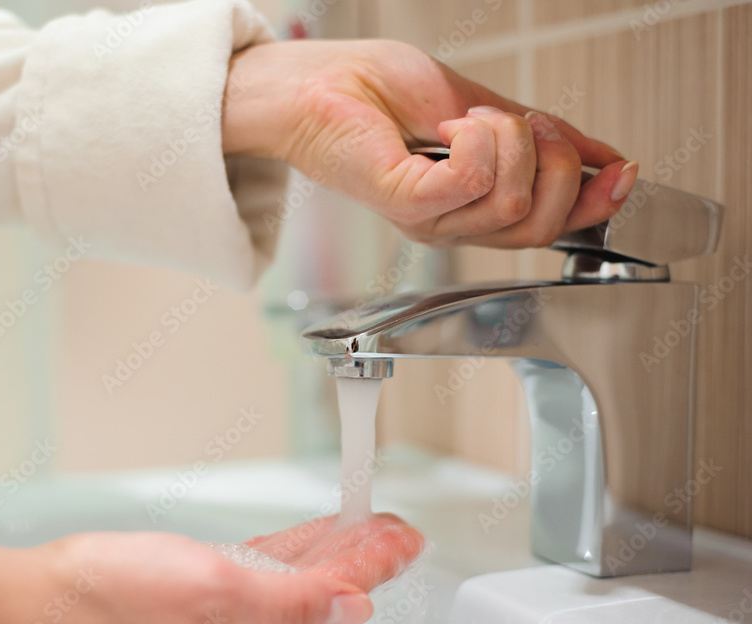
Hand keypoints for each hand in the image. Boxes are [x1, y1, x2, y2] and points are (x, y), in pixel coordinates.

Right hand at [0, 517, 421, 623]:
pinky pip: (257, 574)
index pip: (334, 599)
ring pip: (292, 582)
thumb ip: (287, 605)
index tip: (403, 538)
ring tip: (363, 529)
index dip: (374, 564)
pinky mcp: (193, 596)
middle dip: (362, 558)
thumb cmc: (108, 605)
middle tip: (395, 531)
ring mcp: (218, 615)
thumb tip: (352, 608)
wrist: (35, 606)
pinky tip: (300, 543)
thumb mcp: (211, 595)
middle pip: (320, 592)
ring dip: (330, 553)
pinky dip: (286, 554)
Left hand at [222, 39, 636, 248]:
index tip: (624, 171)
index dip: (593, 201)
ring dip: (510, 141)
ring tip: (471, 118)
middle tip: (524, 123)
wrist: (313, 81)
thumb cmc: (375, 90)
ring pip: (514, 202)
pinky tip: (452, 127)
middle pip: (540, 223)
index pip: (548, 228)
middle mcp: (451, 223)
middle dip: (556, 162)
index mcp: (470, 207)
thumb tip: (599, 154)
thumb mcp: (480, 109)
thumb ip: (536, 137)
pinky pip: (472, 182)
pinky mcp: (403, 199)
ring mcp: (427, 217)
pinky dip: (479, 142)